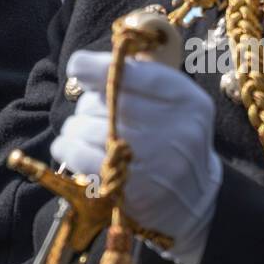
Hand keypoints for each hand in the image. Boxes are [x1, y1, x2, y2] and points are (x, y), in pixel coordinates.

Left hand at [50, 48, 221, 263]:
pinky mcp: (133, 190)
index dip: (96, 68)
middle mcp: (175, 128)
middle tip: (92, 113)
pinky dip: (68, 148)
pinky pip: (83, 158)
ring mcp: (155, 162)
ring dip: (75, 127)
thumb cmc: (172, 136)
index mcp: (184, 98)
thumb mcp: (170, 99)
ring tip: (80, 131)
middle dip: (89, 104)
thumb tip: (82, 65)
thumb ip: (135, 76)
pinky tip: (68, 146)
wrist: (195, 198)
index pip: (132, 74)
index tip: (78, 68)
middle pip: (106, 101)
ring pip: (89, 128)